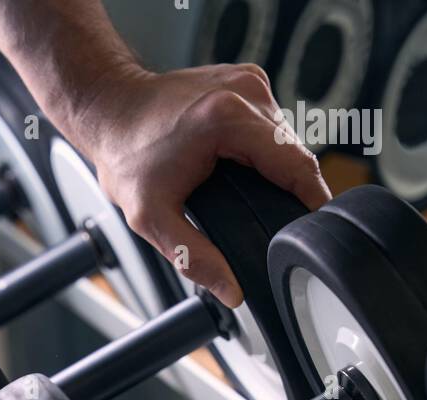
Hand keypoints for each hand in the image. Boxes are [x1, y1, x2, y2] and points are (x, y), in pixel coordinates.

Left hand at [78, 63, 330, 306]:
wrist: (109, 111)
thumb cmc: (125, 157)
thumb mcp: (152, 219)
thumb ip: (194, 258)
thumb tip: (231, 291)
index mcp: (228, 118)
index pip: (296, 164)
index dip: (312, 202)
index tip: (317, 231)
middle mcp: (245, 91)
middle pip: (295, 153)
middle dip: (289, 190)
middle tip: (275, 225)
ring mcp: (248, 81)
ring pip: (286, 138)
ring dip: (277, 170)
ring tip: (253, 198)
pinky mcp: (246, 81)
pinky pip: (271, 125)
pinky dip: (264, 150)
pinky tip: (243, 170)